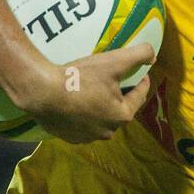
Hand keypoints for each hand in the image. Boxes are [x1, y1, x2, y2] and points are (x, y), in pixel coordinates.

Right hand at [13, 44, 154, 143]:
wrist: (41, 93)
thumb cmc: (80, 78)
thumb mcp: (113, 61)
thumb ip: (138, 55)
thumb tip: (152, 55)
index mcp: (122, 116)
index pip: (138, 96)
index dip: (141, 81)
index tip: (141, 72)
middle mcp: (108, 131)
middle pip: (120, 109)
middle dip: (120, 95)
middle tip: (115, 80)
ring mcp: (88, 137)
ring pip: (101, 119)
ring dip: (101, 107)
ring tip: (94, 91)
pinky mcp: (70, 138)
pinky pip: (82, 125)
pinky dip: (83, 115)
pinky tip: (77, 103)